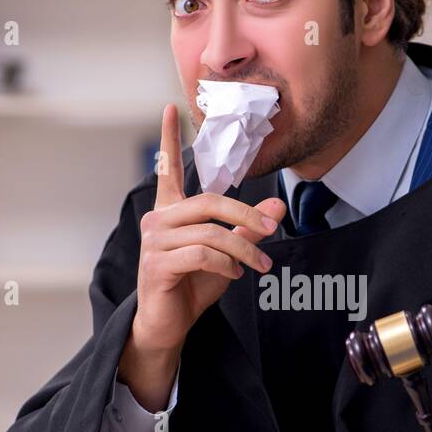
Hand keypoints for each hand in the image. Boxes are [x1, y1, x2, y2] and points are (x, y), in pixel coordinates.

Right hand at [118, 102, 285, 409]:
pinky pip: (202, 255)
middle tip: (274, 231)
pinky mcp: (156, 264)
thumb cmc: (192, 286)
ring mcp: (154, 242)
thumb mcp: (228, 253)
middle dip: (247, 215)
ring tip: (260, 266)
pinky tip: (234, 275)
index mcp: (170, 211)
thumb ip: (247, 228)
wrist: (168, 325)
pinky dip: (226, 265)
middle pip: (210, 202)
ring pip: (211, 233)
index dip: (167, 137)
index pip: (167, 168)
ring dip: (244, 250)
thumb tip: (278, 207)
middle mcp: (158, 219)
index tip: (169, 106)